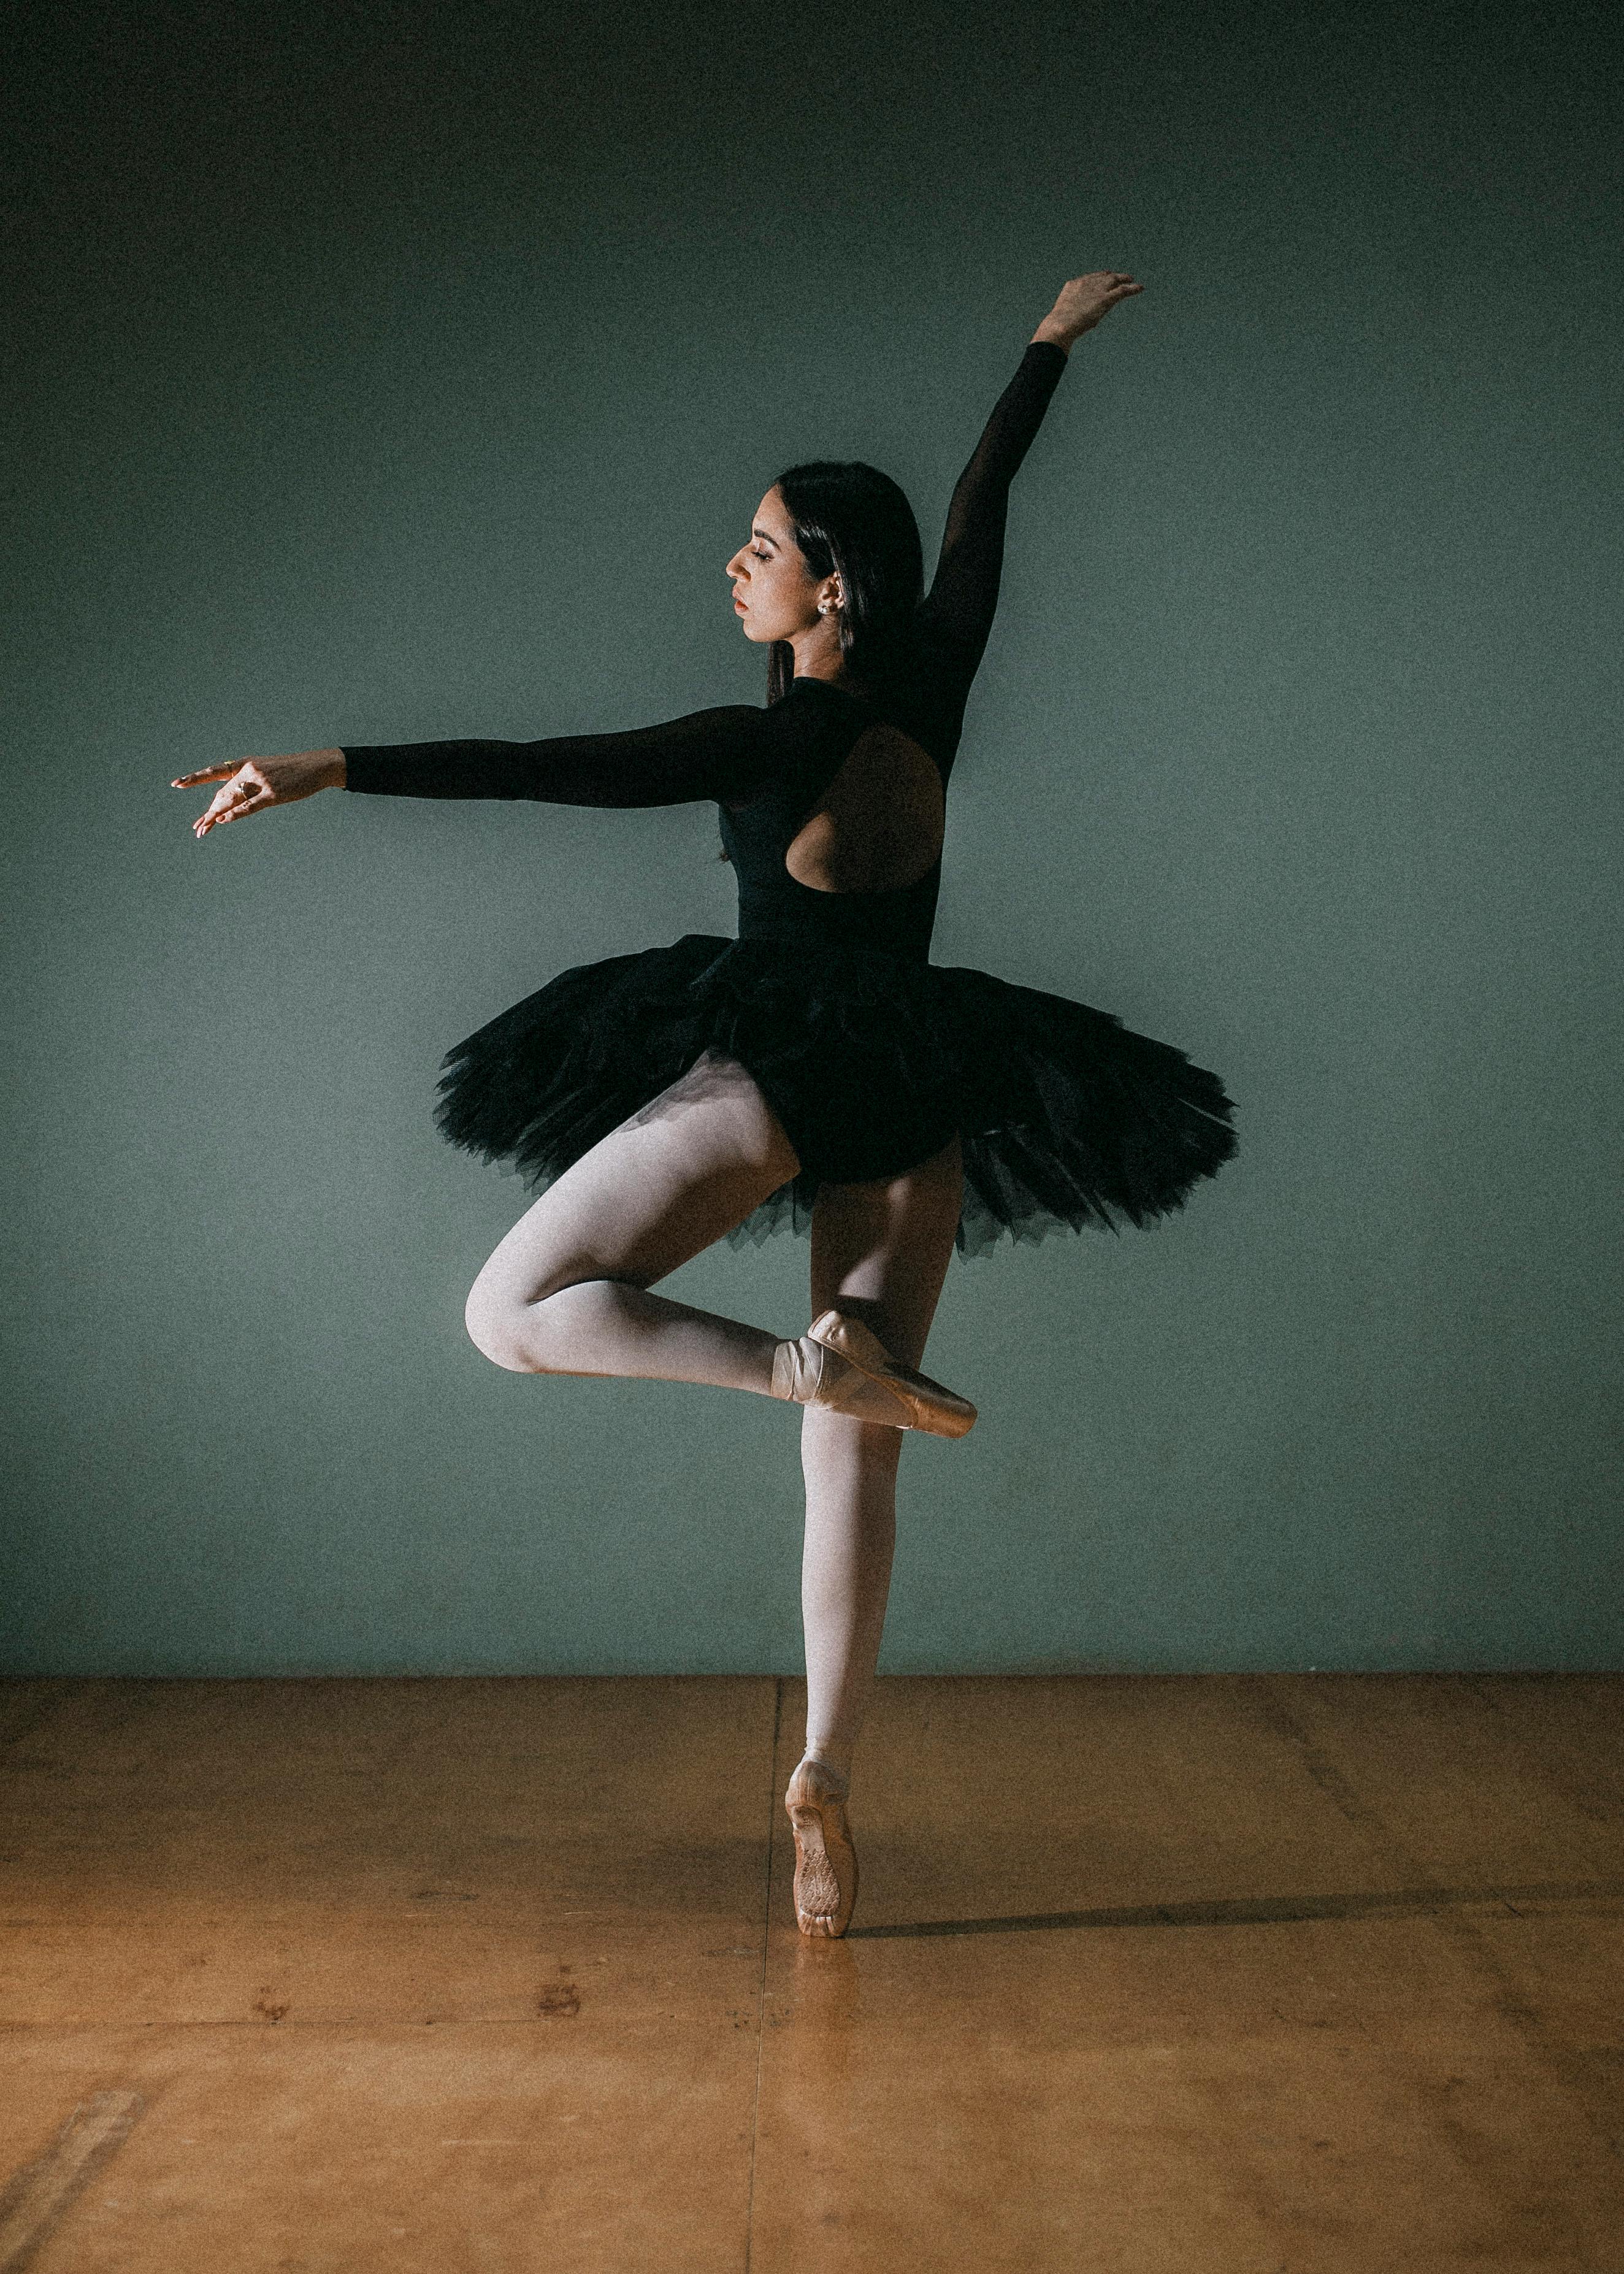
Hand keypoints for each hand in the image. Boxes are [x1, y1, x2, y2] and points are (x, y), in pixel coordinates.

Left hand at [173, 747, 345, 838]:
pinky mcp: (273, 793)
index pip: (215, 772)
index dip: (195, 778)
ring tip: (203, 829)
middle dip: (209, 812)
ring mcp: (260, 781)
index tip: (176, 783)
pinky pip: (249, 806)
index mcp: (246, 763)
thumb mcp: (268, 773)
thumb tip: (237, 802)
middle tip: (198, 827)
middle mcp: (249, 770)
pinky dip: (234, 814)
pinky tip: (222, 820)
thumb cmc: (293, 771)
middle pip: (222, 794)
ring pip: (232, 801)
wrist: (316, 766)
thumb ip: (251, 785)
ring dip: (216, 816)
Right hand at [1032, 271, 1143, 351]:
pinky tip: (1140, 288)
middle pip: (1103, 276)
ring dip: (1124, 279)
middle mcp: (1086, 283)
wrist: (1060, 325)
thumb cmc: (1058, 327)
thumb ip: (1072, 313)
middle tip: (1122, 277)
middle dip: (1113, 276)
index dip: (1099, 277)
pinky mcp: (1105, 298)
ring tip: (1131, 280)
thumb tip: (1074, 324)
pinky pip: (1122, 290)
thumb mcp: (1064, 316)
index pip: (1090, 278)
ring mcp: (1096, 290)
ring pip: (1114, 280)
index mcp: (1073, 285)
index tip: (1105, 277)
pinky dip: (1132, 289)